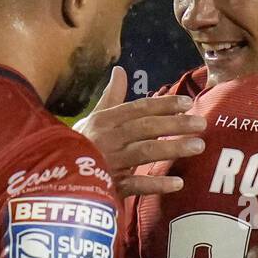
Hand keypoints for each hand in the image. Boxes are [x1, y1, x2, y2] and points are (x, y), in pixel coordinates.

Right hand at [76, 67, 205, 196]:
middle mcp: (109, 138)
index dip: (164, 104)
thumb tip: (120, 70)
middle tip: (202, 123)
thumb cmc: (78, 146)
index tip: (188, 102)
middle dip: (175, 124)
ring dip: (172, 147)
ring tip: (198, 146)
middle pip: (146, 127)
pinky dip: (156, 184)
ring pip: (144, 151)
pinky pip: (135, 185)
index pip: (139, 108)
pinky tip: (178, 183)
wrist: (55, 180)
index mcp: (105, 120)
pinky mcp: (111, 187)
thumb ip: (111, 97)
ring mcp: (110, 162)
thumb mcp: (92, 119)